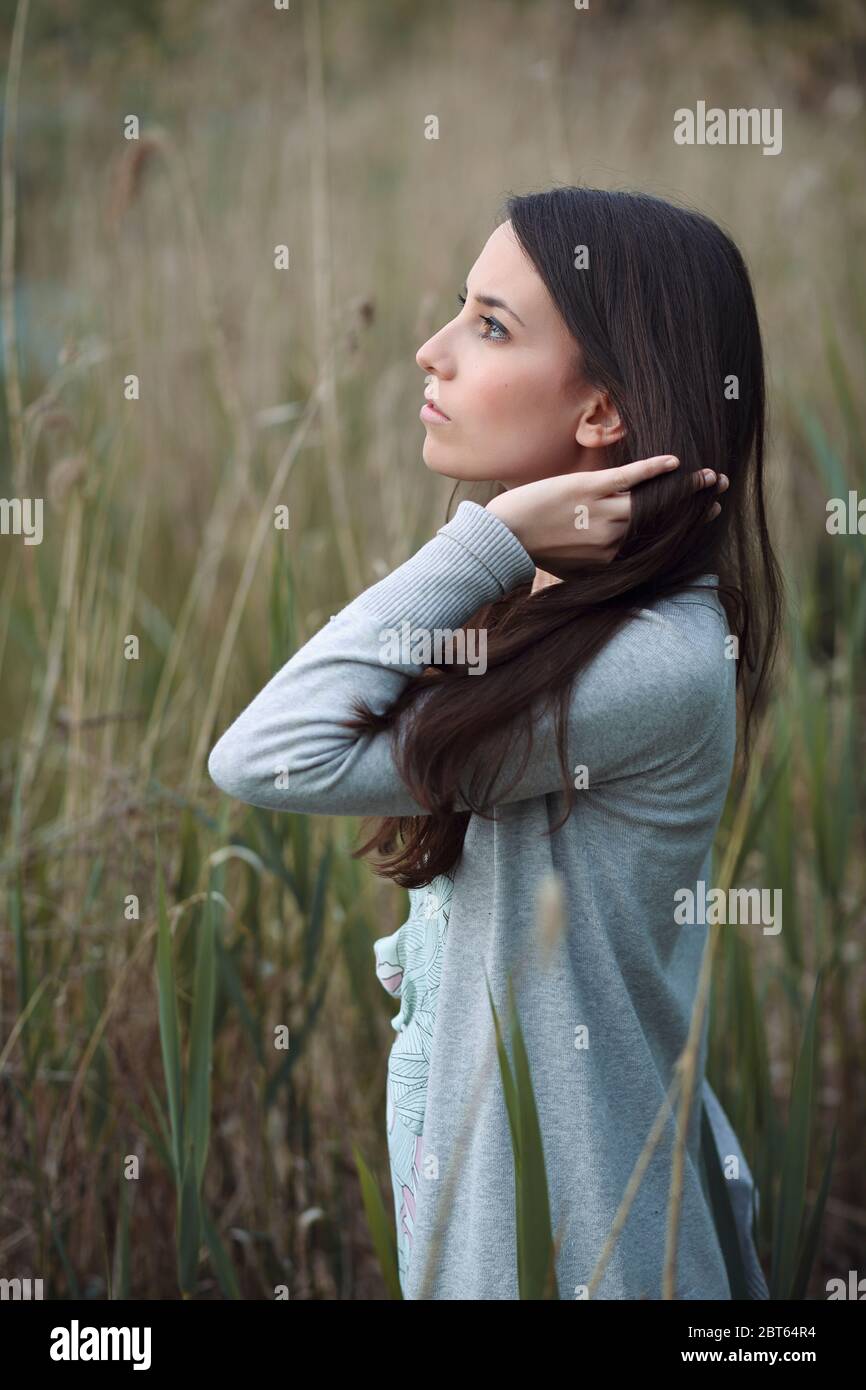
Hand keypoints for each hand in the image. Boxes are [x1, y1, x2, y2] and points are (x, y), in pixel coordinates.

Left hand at [486, 456, 727, 578]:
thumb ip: (599, 564)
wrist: (505, 536)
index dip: (683, 530)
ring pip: (654, 498)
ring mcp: (604, 510)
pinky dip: (654, 468)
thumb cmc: (537, 552)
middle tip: (719, 496)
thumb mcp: (573, 569)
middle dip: (695, 507)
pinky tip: (675, 461)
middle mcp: (614, 536)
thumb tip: (616, 561)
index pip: (655, 540)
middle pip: (663, 519)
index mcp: (612, 558)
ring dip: (686, 486)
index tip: (703, 520)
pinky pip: (632, 477)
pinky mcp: (592, 488)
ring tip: (709, 476)